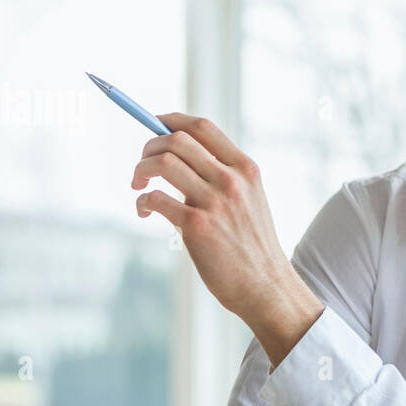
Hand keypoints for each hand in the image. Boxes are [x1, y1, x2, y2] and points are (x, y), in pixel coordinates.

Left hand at [131, 114, 322, 363]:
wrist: (267, 286)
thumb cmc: (253, 246)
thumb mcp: (251, 201)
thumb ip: (224, 178)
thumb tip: (179, 160)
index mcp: (246, 169)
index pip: (203, 127)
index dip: (172, 119)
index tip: (155, 124)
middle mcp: (232, 180)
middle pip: (177, 140)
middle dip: (149, 146)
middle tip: (142, 166)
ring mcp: (215, 203)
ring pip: (163, 163)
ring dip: (141, 170)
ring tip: (138, 185)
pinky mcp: (198, 227)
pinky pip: (156, 198)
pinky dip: (142, 201)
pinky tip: (145, 211)